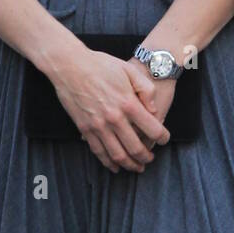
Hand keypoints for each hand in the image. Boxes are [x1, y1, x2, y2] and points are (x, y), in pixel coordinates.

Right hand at [49, 46, 171, 172]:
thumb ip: (146, 89)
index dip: (162, 137)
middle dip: (146, 157)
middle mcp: (114, 118)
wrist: (69, 65)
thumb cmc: (101, 65)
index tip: (164, 140)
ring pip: (118, 155)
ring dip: (130, 165)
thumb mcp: (129, 70)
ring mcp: (98, 126)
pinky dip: (108, 163)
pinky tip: (115, 166)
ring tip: (137, 167)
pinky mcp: (84, 129)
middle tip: (150, 159)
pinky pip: (99, 152)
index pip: (152, 129)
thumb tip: (153, 110)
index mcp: (128, 103)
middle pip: (136, 147)